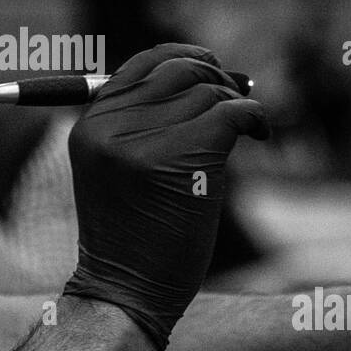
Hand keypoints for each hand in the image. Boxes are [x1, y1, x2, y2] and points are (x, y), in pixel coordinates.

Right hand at [63, 43, 269, 350]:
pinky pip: (231, 114)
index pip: (142, 64)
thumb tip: (215, 75)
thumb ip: (147, 122)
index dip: (185, 58)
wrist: (126, 292)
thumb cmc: (133, 235)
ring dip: (237, 106)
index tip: (212, 72)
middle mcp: (109, 128)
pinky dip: (255, 118)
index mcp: (90, 125)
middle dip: (216, 78)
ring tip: (246, 129)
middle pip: (179, 71)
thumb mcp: (120, 169)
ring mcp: (142, 143)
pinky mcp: (181, 159)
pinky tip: (260, 134)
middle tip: (237, 97)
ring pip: (209, 94)